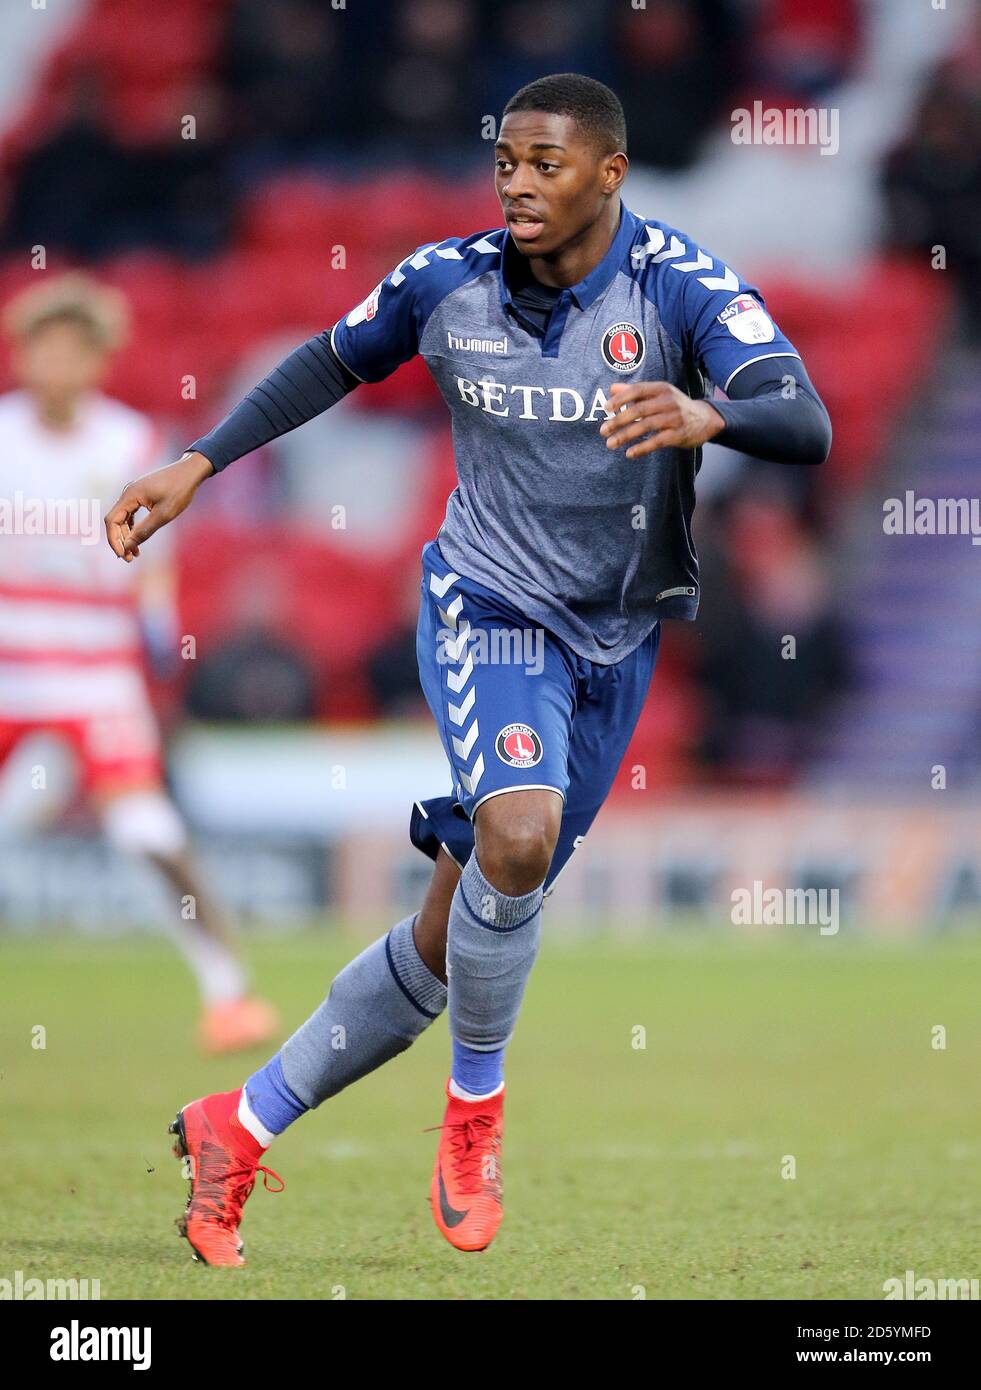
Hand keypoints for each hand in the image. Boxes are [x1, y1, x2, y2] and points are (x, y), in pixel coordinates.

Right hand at [104, 452, 212, 561]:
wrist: (190, 471)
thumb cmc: (179, 491)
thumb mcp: (164, 515)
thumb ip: (144, 530)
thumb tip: (128, 546)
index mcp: (130, 495)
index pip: (112, 521)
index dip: (114, 540)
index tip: (123, 555)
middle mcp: (127, 493)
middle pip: (115, 521)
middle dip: (121, 540)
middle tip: (130, 558)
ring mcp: (133, 493)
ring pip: (123, 518)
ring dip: (127, 535)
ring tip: (135, 553)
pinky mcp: (140, 494)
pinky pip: (130, 513)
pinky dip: (133, 527)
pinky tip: (138, 539)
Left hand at [599, 381, 724, 458]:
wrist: (706, 419)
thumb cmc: (676, 406)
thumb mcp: (658, 394)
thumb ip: (635, 392)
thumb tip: (611, 389)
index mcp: (661, 389)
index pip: (637, 390)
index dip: (621, 399)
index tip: (606, 409)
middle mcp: (668, 401)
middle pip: (639, 409)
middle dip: (619, 420)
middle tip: (603, 431)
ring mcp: (674, 418)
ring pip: (646, 426)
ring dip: (626, 435)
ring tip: (611, 444)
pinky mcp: (679, 434)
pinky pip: (657, 441)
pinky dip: (642, 448)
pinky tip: (629, 453)